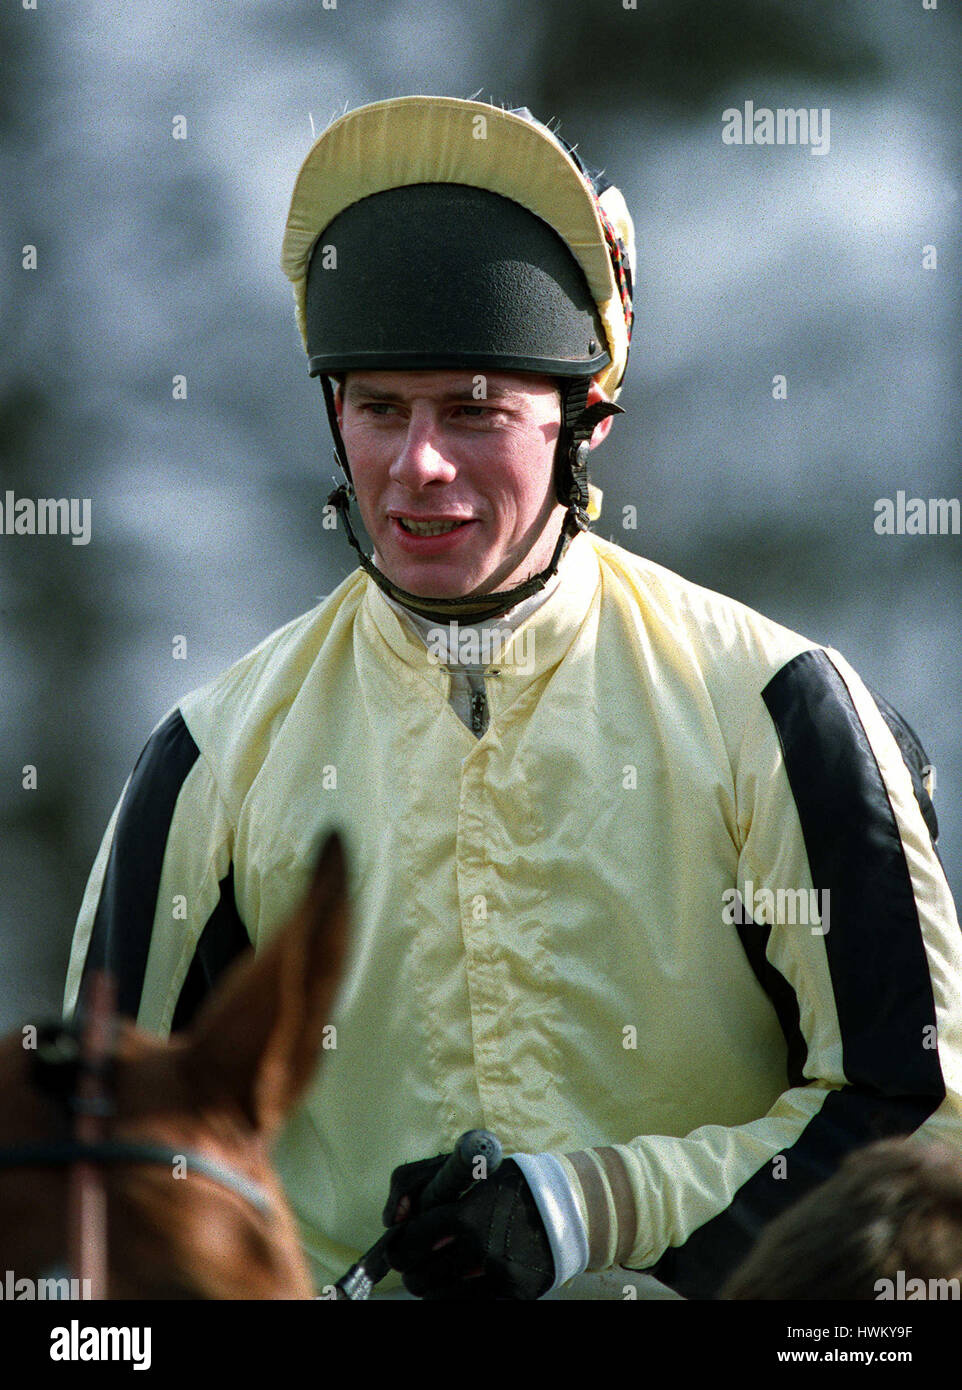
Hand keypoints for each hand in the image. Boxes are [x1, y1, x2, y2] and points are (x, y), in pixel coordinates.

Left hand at [381, 1153, 553, 1299]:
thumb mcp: (468, 1172)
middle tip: (417, 1264)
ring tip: (439, 1274)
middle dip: (413, 1271)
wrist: (564, 1207)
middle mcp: (479, 1248)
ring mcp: (497, 1276)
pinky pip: (467, 1307)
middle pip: (420, 1278)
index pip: (411, 1243)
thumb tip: (392, 1217)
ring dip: (432, 1288)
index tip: (401, 1247)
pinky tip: (461, 1283)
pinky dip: (456, 1298)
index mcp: (465, 1214)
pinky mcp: (512, 1296)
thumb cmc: (508, 1186)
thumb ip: (421, 1184)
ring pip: (439, 1298)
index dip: (400, 1247)